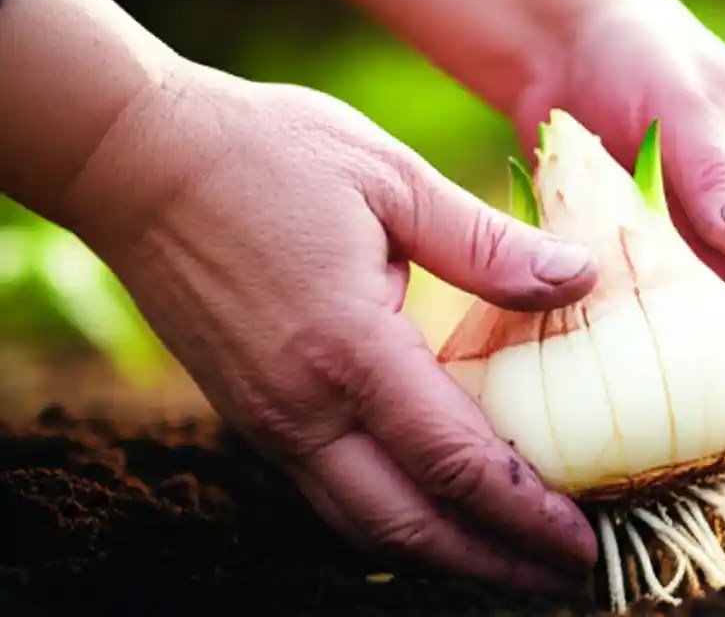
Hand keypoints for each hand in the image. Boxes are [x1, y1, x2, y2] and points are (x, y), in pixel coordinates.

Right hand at [61, 60, 601, 590]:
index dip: (527, 513)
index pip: (455, 463)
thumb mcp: (390, 178)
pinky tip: (437, 506)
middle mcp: (301, 407)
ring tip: (513, 559)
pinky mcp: (252, 413)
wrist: (135, 159)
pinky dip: (395, 518)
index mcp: (347, 348)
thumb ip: (487, 243)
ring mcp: (267, 420)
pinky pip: (331, 493)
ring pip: (364, 523)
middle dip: (493, 563)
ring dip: (444, 552)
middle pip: (409, 524)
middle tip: (567, 575)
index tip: (585, 542)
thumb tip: (582, 277)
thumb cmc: (266, 154)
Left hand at [511, 0, 724, 488]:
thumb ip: (718, 172)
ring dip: (705, 420)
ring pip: (707, 357)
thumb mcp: (686, 103)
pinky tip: (624, 437)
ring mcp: (692, 265)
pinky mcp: (636, 277)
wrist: (573, 48)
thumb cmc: (643, 57)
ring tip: (693, 491)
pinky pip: (645, 340)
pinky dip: (643, 388)